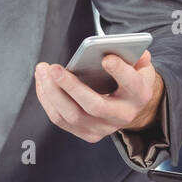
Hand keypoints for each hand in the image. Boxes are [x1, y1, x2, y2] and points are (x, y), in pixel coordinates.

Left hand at [33, 50, 163, 142]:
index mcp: (139, 94)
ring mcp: (104, 128)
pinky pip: (61, 119)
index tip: (106, 58)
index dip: (119, 71)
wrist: (130, 107)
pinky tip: (42, 82)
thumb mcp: (139, 65)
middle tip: (54, 69)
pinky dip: (48, 100)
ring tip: (42, 71)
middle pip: (95, 106)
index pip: (131, 84)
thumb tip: (126, 48)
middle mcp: (122, 115)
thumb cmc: (130, 80)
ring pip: (73, 115)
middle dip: (72, 87)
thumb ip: (135, 55)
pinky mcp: (87, 134)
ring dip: (53, 93)